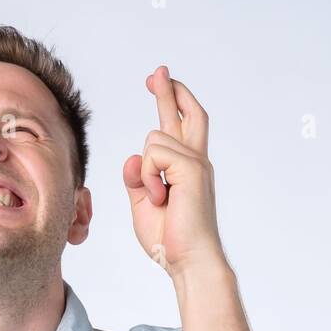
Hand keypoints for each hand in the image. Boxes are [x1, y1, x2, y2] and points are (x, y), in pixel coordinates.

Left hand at [122, 65, 224, 278]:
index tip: (158, 83)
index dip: (170, 103)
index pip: (180, 127)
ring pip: (153, 139)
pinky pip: (153, 154)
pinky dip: (148, 177)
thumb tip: (134, 156)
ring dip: (144, 172)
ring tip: (158, 200)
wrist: (187, 261)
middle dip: (168, 90)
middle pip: (185, 114)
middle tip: (158, 70)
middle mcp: (195, 161)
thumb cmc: (167, 239)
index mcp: (186, 169)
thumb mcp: (142, 203)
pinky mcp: (192, 168)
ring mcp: (196, 162)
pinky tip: (161, 198)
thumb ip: (137, 178)